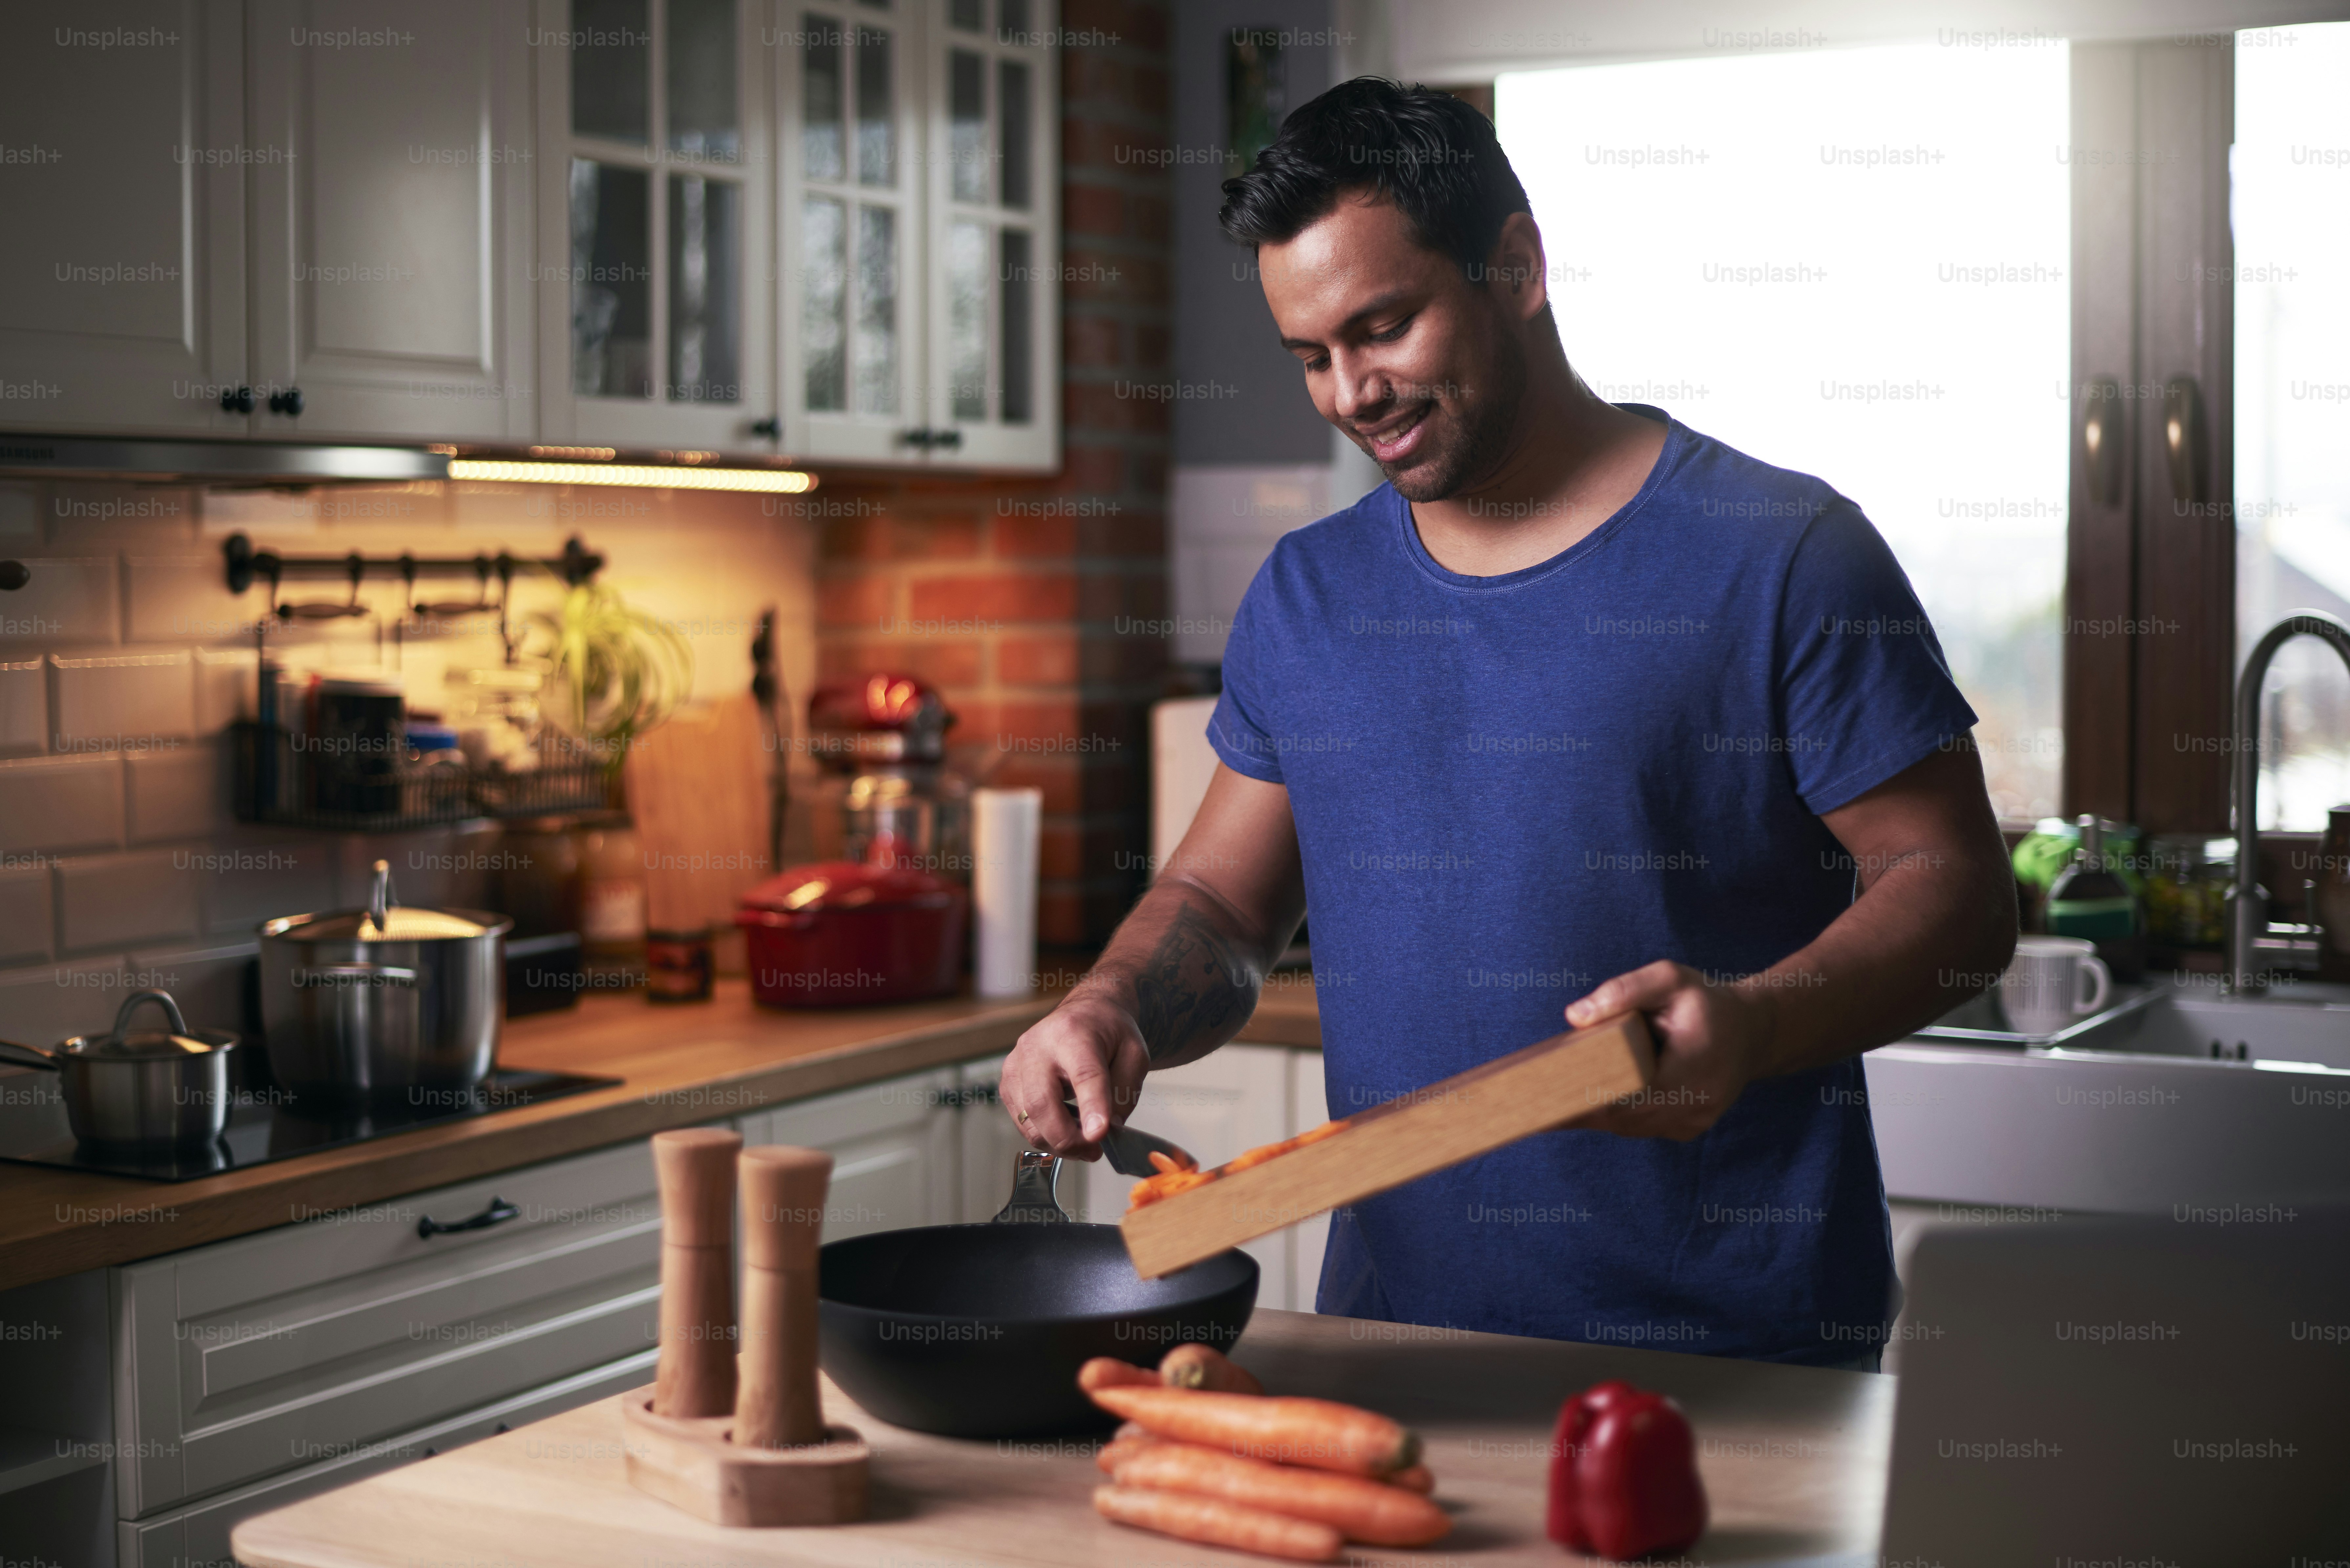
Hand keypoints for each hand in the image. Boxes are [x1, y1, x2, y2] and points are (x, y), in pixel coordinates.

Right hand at [1000, 990, 1151, 1159]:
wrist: (1083, 1015)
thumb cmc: (1108, 1033)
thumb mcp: (1134, 1054)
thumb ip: (1125, 1090)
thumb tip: (1107, 1127)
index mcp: (1073, 1034)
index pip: (1083, 1075)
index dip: (1091, 1107)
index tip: (1099, 1134)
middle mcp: (1036, 1047)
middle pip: (1042, 1103)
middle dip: (1069, 1138)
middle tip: (1094, 1151)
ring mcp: (1016, 1065)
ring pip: (1029, 1120)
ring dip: (1058, 1142)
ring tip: (1085, 1142)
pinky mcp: (1007, 1082)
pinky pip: (1022, 1122)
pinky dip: (1045, 1134)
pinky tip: (1066, 1126)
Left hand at [1564, 961, 1774, 1140]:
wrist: (1752, 1031)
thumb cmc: (1706, 1002)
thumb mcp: (1670, 979)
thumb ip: (1624, 991)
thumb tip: (1574, 1017)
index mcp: (1695, 1064)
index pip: (1629, 1093)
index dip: (1585, 1099)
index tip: (1545, 1099)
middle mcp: (1698, 1102)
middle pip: (1624, 1118)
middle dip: (1579, 1110)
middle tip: (1532, 1102)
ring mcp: (1695, 1121)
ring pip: (1631, 1127)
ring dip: (1593, 1115)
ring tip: (1548, 1103)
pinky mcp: (1689, 1128)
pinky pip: (1643, 1127)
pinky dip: (1615, 1116)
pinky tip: (1586, 1102)